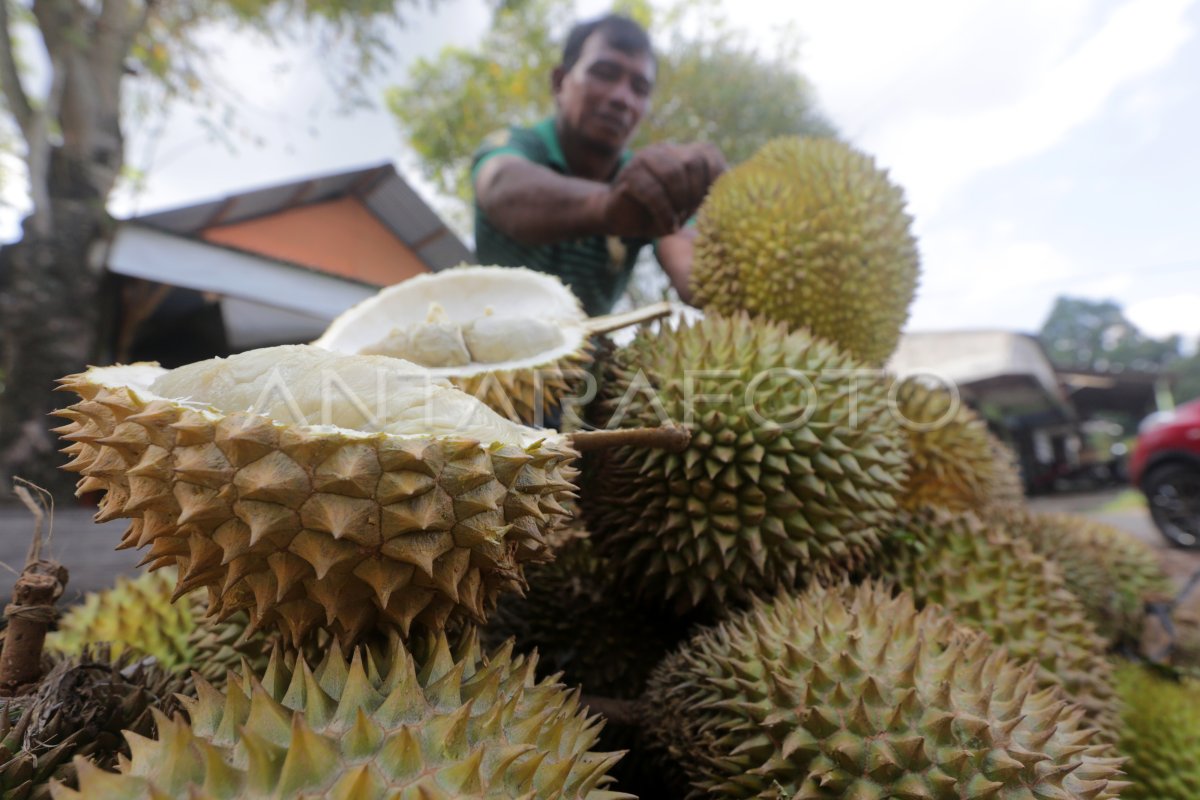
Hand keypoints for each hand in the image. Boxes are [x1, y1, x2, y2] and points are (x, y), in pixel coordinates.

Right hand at [600, 142, 727, 238]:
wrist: (619, 218)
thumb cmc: (659, 213)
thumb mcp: (688, 203)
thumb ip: (708, 193)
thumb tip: (740, 195)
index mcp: (681, 151)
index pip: (708, 153)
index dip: (714, 180)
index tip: (709, 205)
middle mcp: (664, 149)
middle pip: (692, 161)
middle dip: (695, 194)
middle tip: (689, 216)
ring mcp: (643, 159)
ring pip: (672, 173)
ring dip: (679, 203)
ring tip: (677, 222)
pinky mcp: (628, 176)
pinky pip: (652, 191)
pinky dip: (664, 213)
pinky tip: (666, 227)